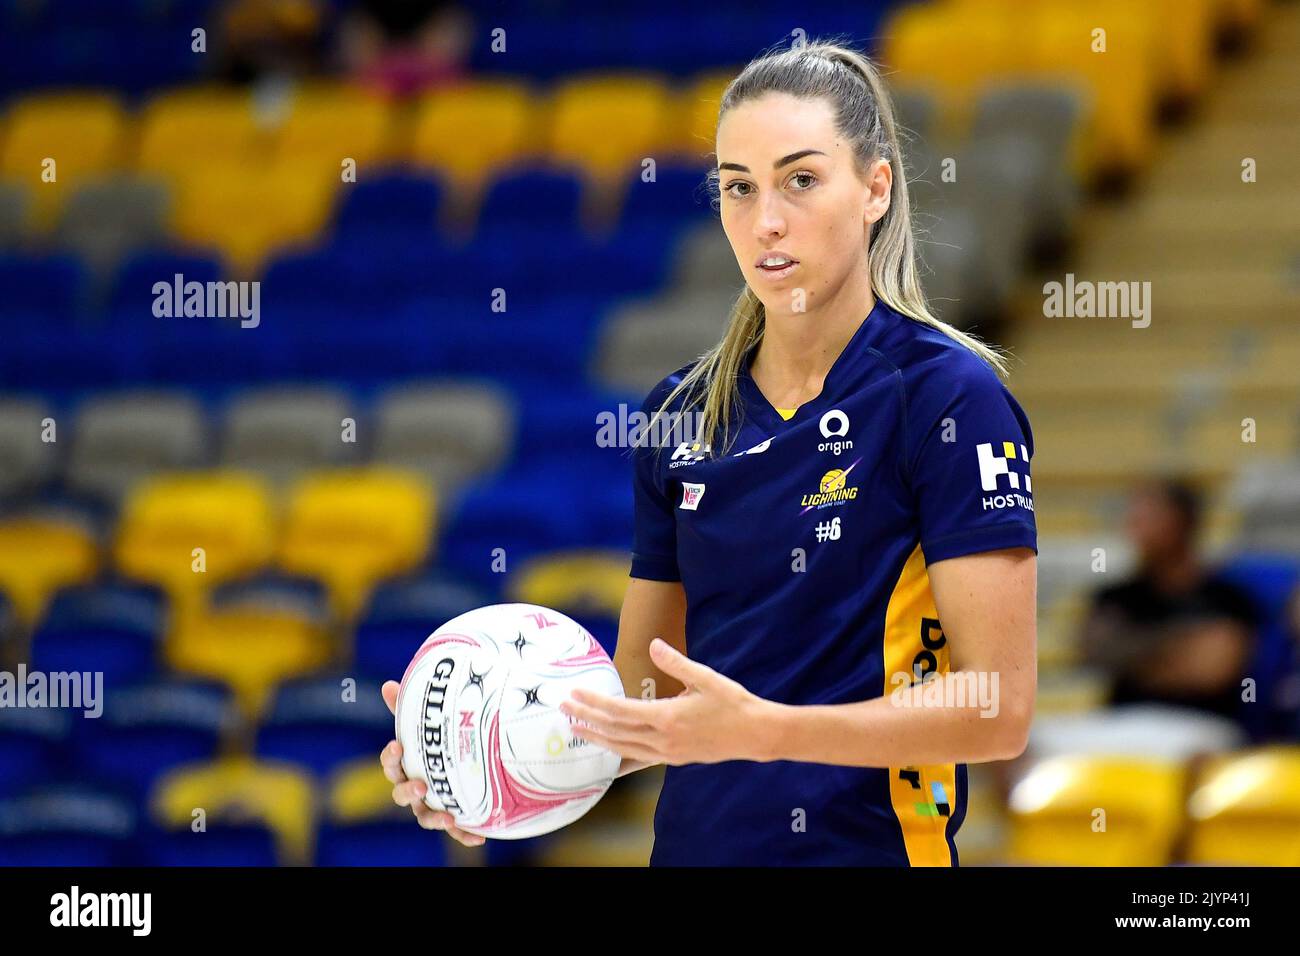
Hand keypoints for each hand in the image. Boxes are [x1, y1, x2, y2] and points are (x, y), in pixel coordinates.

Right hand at [380, 680, 484, 846]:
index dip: (390, 757)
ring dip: (433, 818)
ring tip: (446, 816)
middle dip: (407, 791)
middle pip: (401, 795)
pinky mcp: (451, 817)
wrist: (464, 759)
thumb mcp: (424, 722)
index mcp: (405, 766)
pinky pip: (455, 831)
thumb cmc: (436, 740)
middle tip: (419, 785)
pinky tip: (479, 836)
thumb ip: (406, 706)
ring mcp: (431, 805)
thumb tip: (388, 685)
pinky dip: (464, 835)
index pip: (390, 764)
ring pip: (424, 817)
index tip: (397, 746)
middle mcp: (414, 788)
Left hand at [559, 638, 772, 765]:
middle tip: (563, 709)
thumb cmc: (733, 703)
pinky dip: (618, 752)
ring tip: (576, 729)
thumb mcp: (705, 677)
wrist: (756, 735)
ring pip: (623, 748)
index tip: (575, 693)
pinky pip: (638, 757)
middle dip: (587, 720)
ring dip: (597, 738)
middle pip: (614, 731)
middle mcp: (663, 740)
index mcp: (668, 717)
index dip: (594, 702)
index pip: (620, 711)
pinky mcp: (674, 759)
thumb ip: (676, 662)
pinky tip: (608, 750)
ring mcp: (668, 753)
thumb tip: (654, 645)